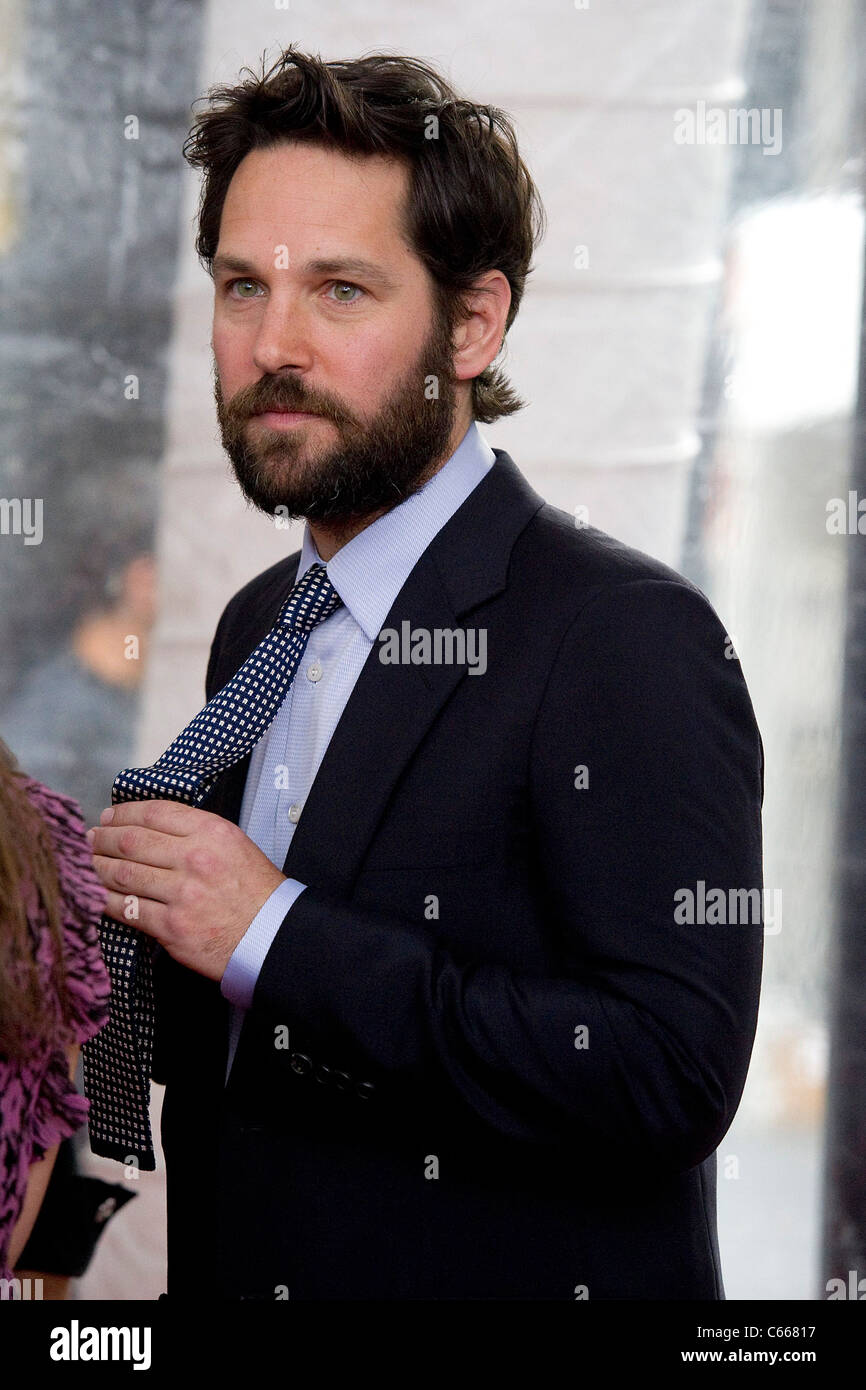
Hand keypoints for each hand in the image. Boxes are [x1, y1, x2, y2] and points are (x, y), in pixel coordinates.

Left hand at [86, 801, 286, 980]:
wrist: (272, 935)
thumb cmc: (257, 891)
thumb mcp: (235, 845)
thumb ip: (197, 833)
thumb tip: (153, 828)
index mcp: (211, 833)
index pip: (155, 813)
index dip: (124, 813)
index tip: (109, 817)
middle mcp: (194, 859)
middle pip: (132, 842)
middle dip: (104, 839)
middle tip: (91, 840)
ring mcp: (181, 894)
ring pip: (124, 874)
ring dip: (99, 868)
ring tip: (90, 864)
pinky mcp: (172, 927)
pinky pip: (128, 910)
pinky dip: (108, 901)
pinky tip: (99, 895)